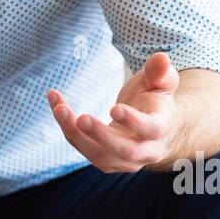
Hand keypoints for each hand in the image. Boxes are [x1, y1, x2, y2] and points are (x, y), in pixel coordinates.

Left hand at [47, 52, 181, 171]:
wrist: (153, 126)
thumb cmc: (155, 99)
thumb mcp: (160, 82)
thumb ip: (160, 71)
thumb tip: (161, 58)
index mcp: (161, 128)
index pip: (151, 129)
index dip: (134, 121)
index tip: (114, 107)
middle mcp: (146, 151)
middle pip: (125, 150)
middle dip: (101, 135)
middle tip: (81, 118)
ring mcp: (125, 160)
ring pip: (100, 155)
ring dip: (76, 135)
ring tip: (59, 109)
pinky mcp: (106, 160)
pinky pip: (84, 148)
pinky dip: (69, 129)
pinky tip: (58, 107)